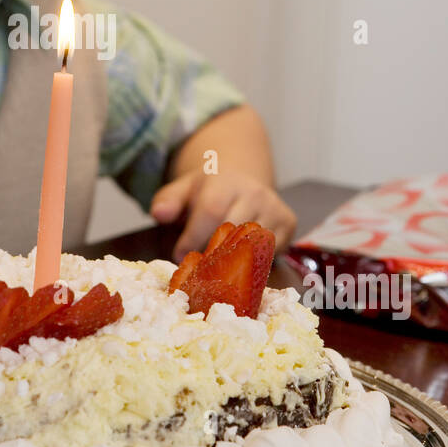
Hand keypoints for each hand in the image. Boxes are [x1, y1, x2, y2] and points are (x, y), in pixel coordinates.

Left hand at [149, 169, 297, 261]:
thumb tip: (159, 214)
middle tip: (197, 267)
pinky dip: (254, 262)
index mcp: (225, 181)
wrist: (240, 178)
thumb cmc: (207, 190)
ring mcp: (275, 207)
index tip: (179, 254)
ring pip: (254, 245)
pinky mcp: (288, 222)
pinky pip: (271, 251)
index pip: (211, 212)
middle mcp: (255, 192)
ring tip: (216, 268)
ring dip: (233, 262)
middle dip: (211, 254)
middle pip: (234, 232)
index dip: (193, 238)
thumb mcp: (183, 189)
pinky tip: (238, 263)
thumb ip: (167, 201)